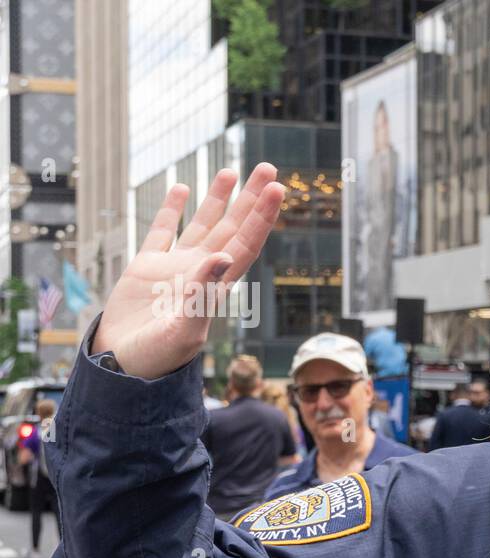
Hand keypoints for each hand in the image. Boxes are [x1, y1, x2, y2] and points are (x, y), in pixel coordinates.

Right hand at [91, 164, 285, 378]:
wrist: (123, 366)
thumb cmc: (158, 357)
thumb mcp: (184, 329)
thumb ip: (202, 294)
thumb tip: (222, 257)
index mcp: (218, 287)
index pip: (247, 243)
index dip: (262, 217)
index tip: (277, 189)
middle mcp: (202, 273)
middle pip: (233, 227)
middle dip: (250, 199)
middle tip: (267, 168)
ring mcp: (175, 268)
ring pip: (202, 225)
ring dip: (217, 199)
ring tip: (231, 172)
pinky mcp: (146, 267)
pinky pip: (163, 231)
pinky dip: (171, 210)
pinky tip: (182, 188)